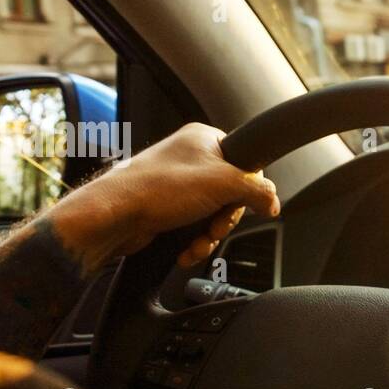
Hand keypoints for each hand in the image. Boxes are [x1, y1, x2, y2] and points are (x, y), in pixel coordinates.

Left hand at [46, 123, 279, 271]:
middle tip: (214, 225)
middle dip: (225, 219)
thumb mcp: (223, 184)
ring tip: (197, 242)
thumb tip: (274, 202)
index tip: (244, 204)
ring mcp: (179, 183)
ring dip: (209, 235)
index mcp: (205, 139)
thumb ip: (257, 190)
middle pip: (233, 194)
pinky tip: (186, 249)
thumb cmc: (156, 189)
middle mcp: (192, 158)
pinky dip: (194, 241)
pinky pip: (195, 226)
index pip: (247, 163)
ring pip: (214, 214)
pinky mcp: (169, 207)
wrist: (114, 216)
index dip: (248, 189)